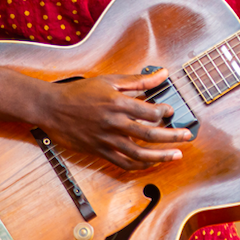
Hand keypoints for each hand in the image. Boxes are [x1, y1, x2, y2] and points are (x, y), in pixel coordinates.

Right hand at [37, 68, 192, 170]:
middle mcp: (114, 124)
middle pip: (150, 135)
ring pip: (140, 154)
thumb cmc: (80, 92)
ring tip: (176, 155)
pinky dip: (140, 166)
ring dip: (161, 156)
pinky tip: (150, 163)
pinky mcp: (100, 151)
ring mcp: (107, 140)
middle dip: (172, 136)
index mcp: (118, 103)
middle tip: (186, 136)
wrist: (52, 108)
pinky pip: (123, 163)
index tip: (170, 111)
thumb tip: (162, 74)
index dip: (165, 112)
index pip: (150, 112)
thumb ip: (138, 80)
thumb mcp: (110, 81)